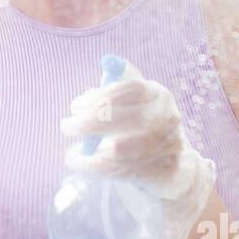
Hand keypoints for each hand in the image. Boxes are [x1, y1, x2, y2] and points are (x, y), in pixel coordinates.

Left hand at [59, 57, 216, 238]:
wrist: (172, 165)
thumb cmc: (143, 127)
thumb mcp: (134, 101)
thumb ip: (118, 86)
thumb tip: (106, 66)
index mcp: (158, 94)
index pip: (129, 89)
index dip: (99, 97)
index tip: (76, 106)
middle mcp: (166, 117)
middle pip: (123, 117)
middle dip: (88, 123)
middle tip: (66, 126)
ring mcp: (165, 146)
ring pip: (118, 148)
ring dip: (88, 151)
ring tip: (73, 152)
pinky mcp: (159, 172)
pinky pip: (118, 170)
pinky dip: (93, 168)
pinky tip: (81, 163)